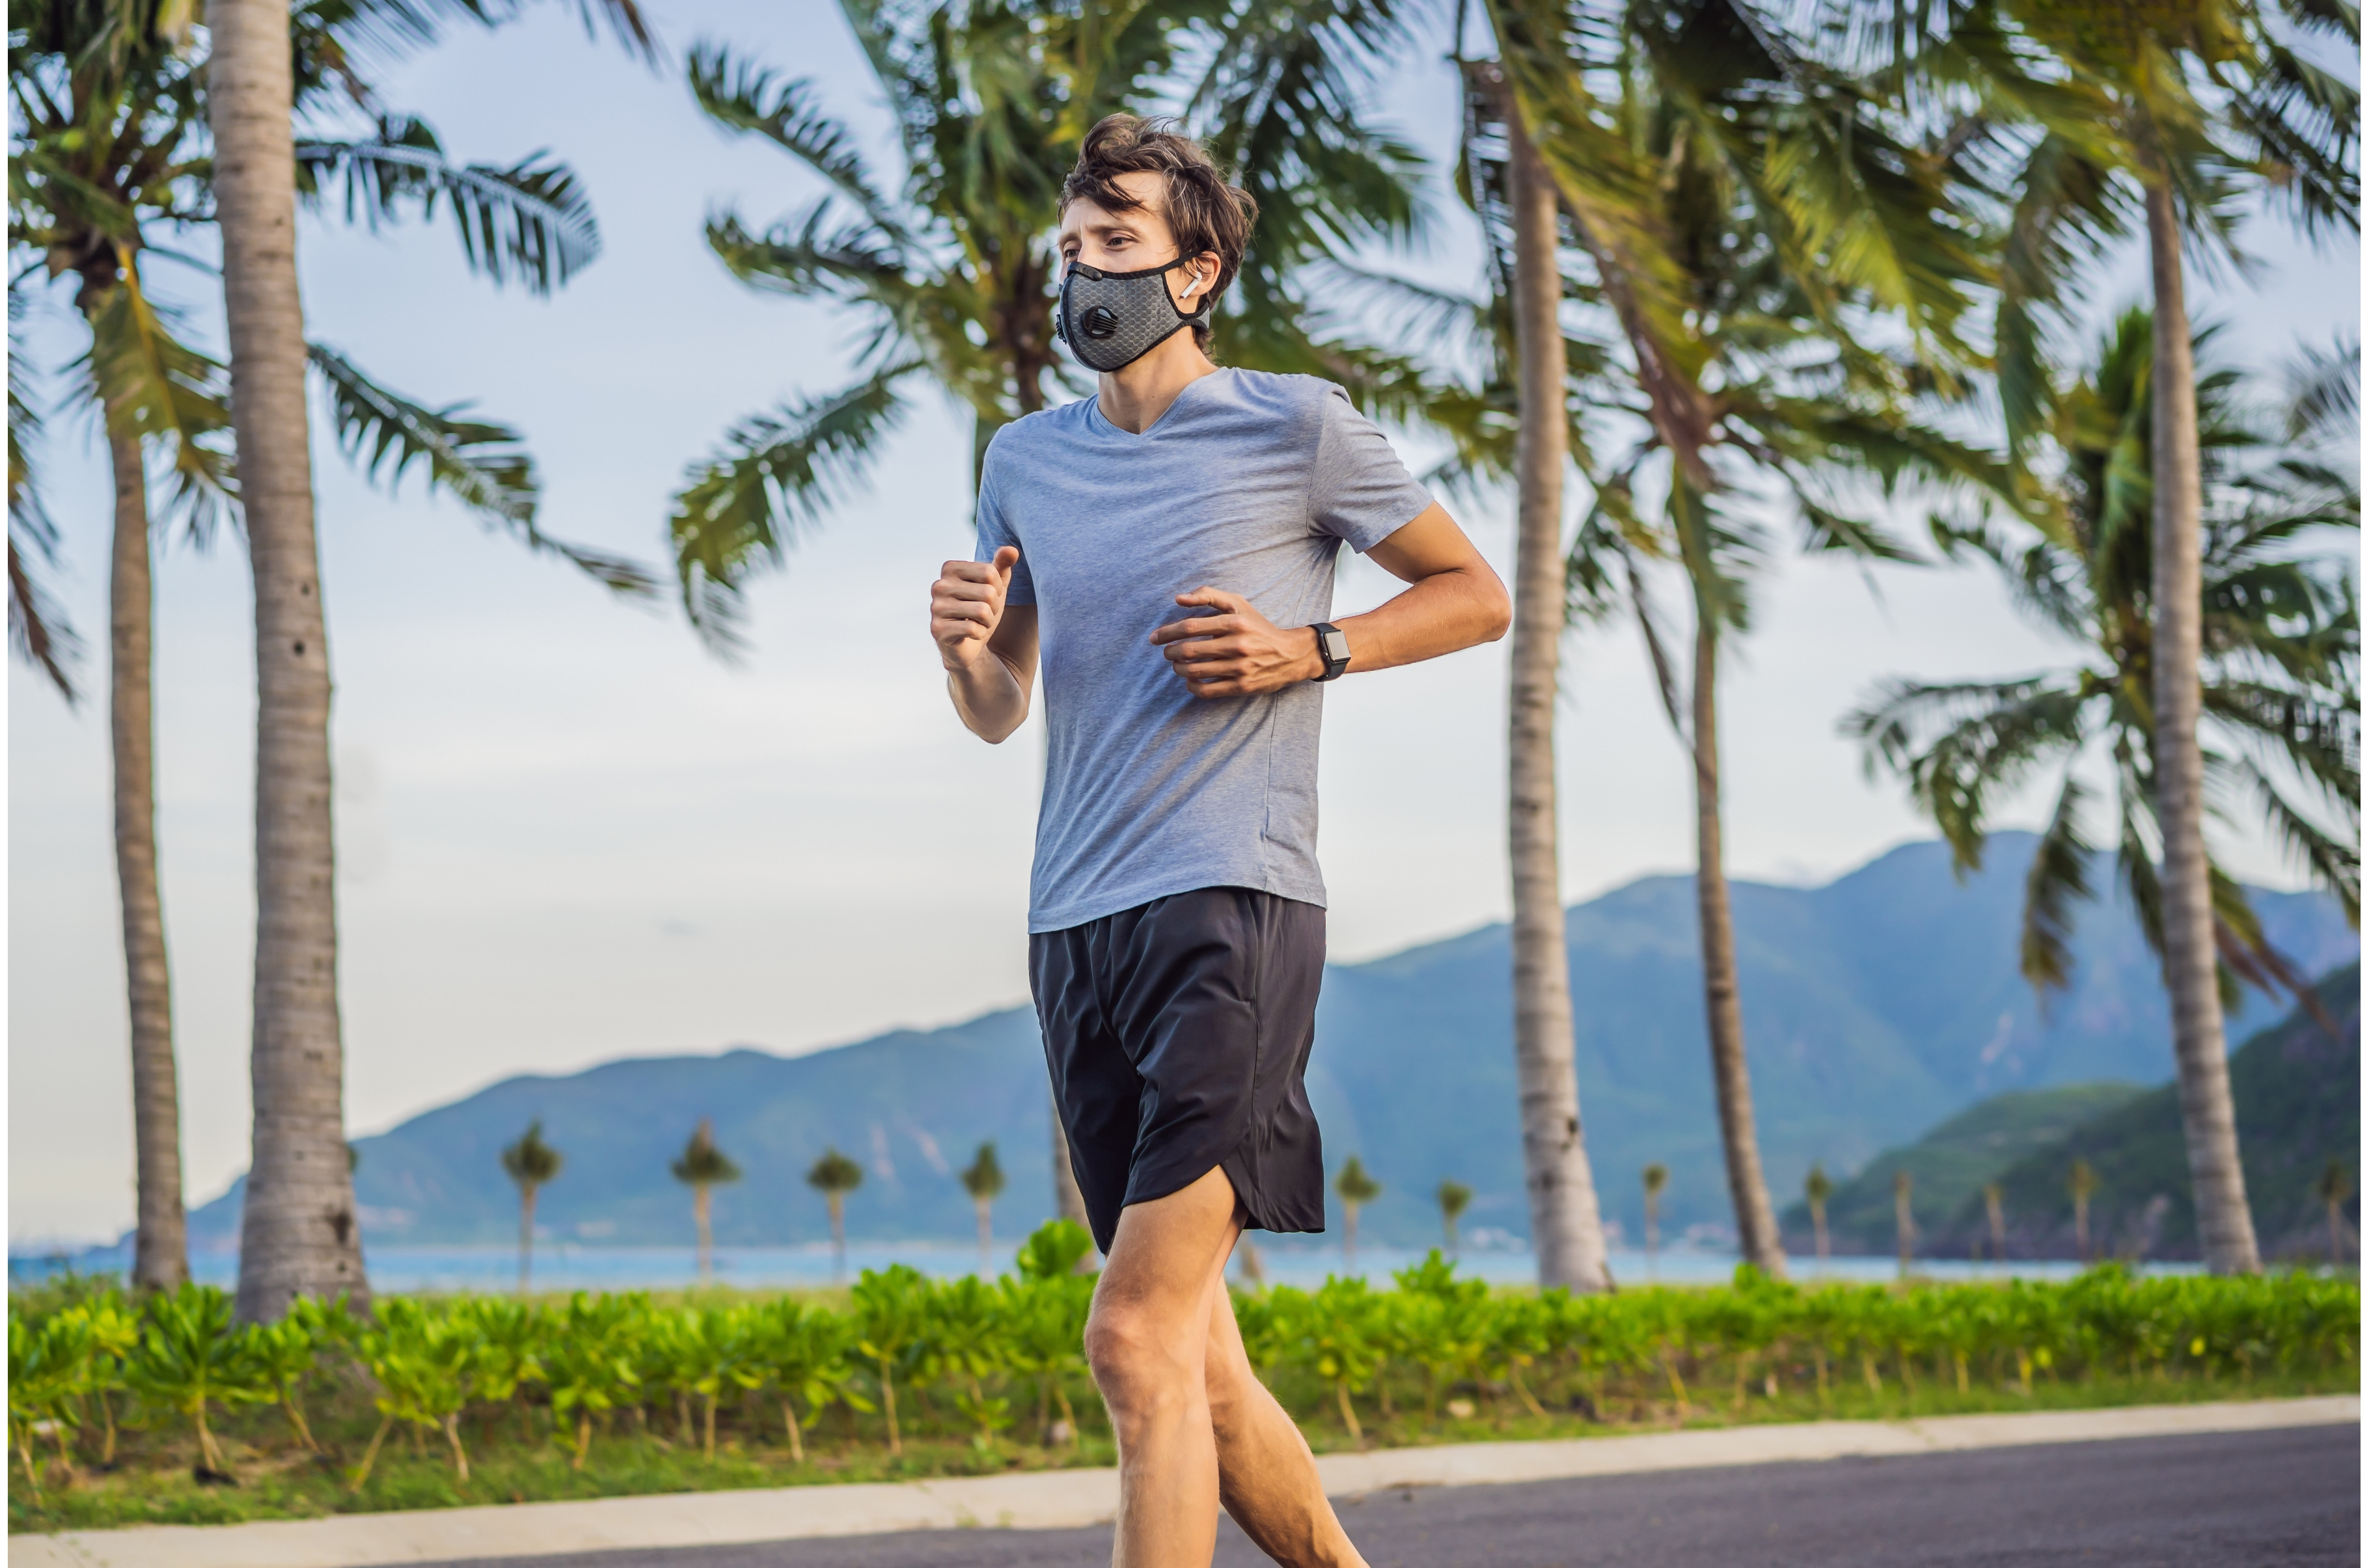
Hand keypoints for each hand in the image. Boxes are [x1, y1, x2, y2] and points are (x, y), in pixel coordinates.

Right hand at [933, 547, 1017, 670]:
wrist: (969, 643)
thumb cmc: (981, 608)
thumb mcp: (995, 585)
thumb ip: (1002, 565)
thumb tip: (1012, 550)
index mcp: (950, 568)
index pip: (990, 572)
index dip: (997, 588)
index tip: (988, 596)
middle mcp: (939, 585)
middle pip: (987, 592)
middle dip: (993, 607)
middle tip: (983, 613)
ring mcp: (936, 607)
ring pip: (982, 611)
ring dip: (988, 621)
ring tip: (978, 622)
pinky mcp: (937, 629)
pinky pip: (973, 629)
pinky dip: (979, 634)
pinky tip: (970, 634)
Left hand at [1149, 587, 1325, 698]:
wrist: (1290, 654)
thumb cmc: (1258, 626)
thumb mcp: (1238, 604)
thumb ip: (1209, 595)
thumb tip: (1179, 599)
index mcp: (1234, 622)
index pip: (1190, 627)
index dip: (1167, 632)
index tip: (1154, 638)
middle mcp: (1237, 645)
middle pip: (1189, 651)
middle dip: (1170, 652)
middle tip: (1166, 652)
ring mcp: (1240, 667)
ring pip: (1195, 672)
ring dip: (1179, 669)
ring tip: (1177, 665)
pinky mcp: (1242, 686)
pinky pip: (1207, 690)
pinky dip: (1192, 687)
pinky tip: (1189, 681)